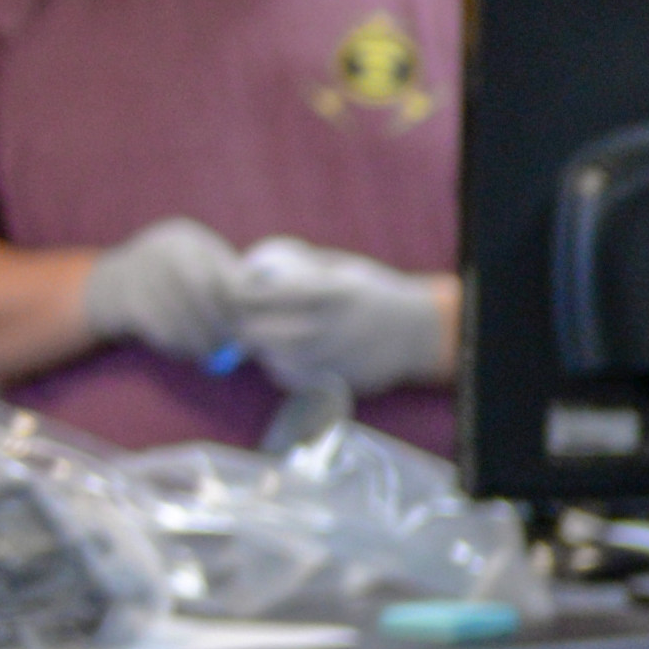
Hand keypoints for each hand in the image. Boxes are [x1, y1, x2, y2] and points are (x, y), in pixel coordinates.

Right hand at [79, 217, 248, 364]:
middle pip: (201, 288)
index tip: (250, 323)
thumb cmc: (172, 281)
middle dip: (222, 320)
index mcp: (184, 238)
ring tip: (213, 352)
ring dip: (202, 340)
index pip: (221, 269)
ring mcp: (138, 272)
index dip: (239, 301)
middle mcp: (159, 248)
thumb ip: (229, 278)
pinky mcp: (125, 301)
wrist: (110, 286)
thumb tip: (267, 301)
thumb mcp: (196, 267)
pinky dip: (179, 345)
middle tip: (235, 344)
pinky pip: (160, 328)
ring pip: (180, 312)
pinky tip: (189, 352)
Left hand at [232, 239, 455, 393]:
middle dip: (245, 325)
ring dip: (261, 349)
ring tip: (256, 338)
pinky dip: (280, 369)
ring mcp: (341, 356)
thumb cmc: (368, 293)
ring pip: (280, 358)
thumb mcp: (340, 269)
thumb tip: (249, 270)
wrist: (415, 331)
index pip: (273, 292)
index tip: (233, 290)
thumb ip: (299, 270)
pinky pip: (298, 379)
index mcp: (337, 291)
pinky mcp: (342, 379)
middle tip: (236, 318)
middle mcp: (338, 325)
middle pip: (270, 331)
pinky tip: (280, 357)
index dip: (244, 292)